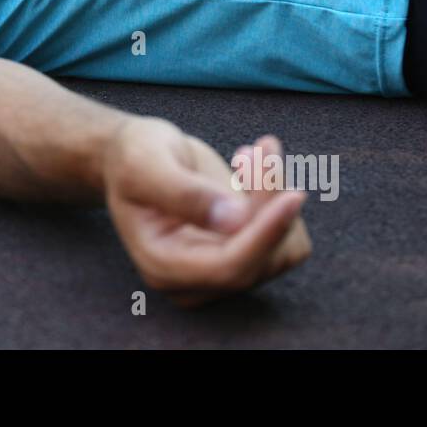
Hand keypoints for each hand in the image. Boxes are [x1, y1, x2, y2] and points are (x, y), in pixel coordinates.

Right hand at [103, 119, 310, 307]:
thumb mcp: (145, 164)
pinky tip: (251, 170)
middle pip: (261, 257)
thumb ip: (184, 193)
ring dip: (277, 196)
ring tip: (251, 153)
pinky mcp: (244, 256)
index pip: (229, 267)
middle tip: (262, 146)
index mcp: (162, 265)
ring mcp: (222, 272)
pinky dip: (279, 200)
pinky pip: (286, 239)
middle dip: (270, 200)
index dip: (265, 235)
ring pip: (283, 249)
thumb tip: (235, 221)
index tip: (293, 195)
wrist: (136, 158)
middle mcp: (194, 280)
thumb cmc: (133, 157)